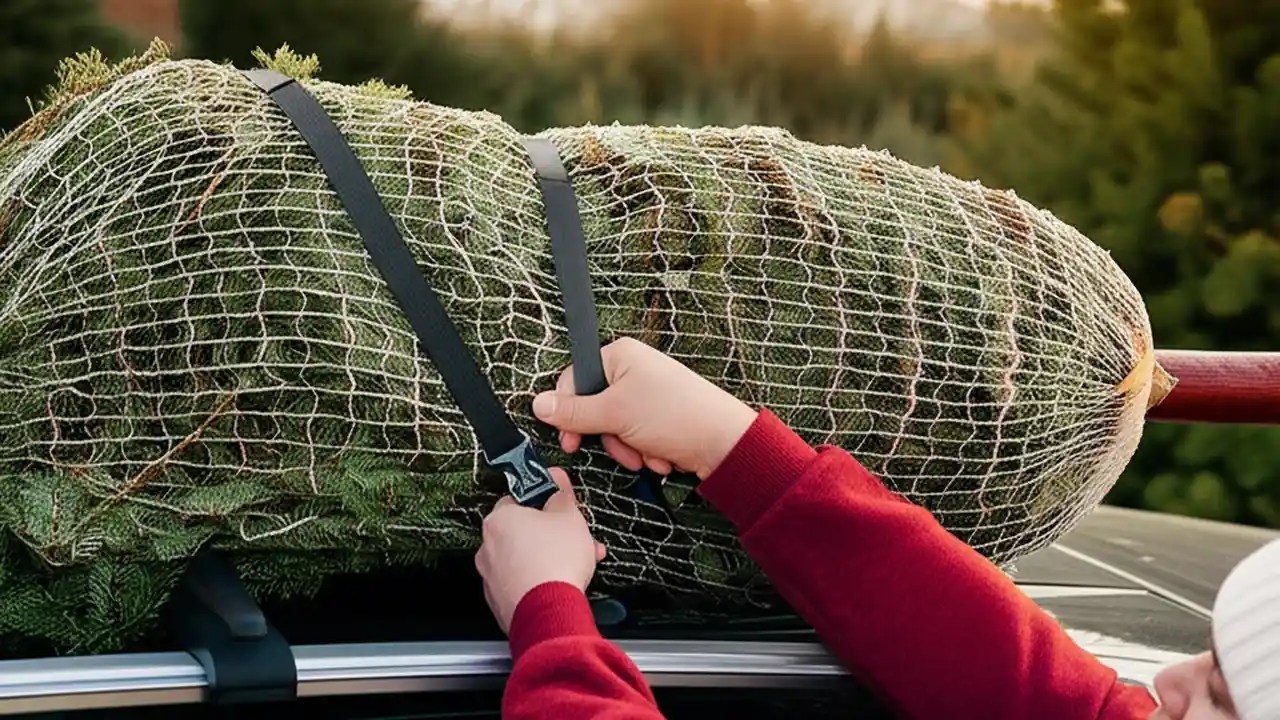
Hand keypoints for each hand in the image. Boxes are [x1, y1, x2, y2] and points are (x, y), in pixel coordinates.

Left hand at [474, 468, 606, 633]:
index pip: (520, 499)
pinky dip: (538, 581)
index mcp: (499, 519)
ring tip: (578, 565)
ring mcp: (491, 576)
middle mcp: (487, 546)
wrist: (549, 613)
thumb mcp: (569, 515)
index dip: (546, 502)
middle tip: (576, 539)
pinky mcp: (499, 601)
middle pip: (523, 531)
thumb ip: (560, 491)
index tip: (561, 508)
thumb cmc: (556, 563)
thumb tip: (555, 476)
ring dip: (549, 558)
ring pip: (524, 558)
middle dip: (552, 534)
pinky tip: (560, 584)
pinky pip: (521, 582)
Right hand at [532, 337, 757, 479]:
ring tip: (648, 452)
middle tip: (622, 448)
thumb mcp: (615, 414)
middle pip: (594, 408)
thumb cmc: (676, 415)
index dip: (570, 413)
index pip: (574, 380)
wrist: (724, 443)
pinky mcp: (659, 416)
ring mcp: (647, 393)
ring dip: (628, 448)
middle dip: (609, 437)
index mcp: (620, 356)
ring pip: (614, 428)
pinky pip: (635, 436)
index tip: (571, 440)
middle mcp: (634, 370)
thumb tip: (538, 404)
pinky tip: (661, 454)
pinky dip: (644, 450)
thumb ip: (574, 412)